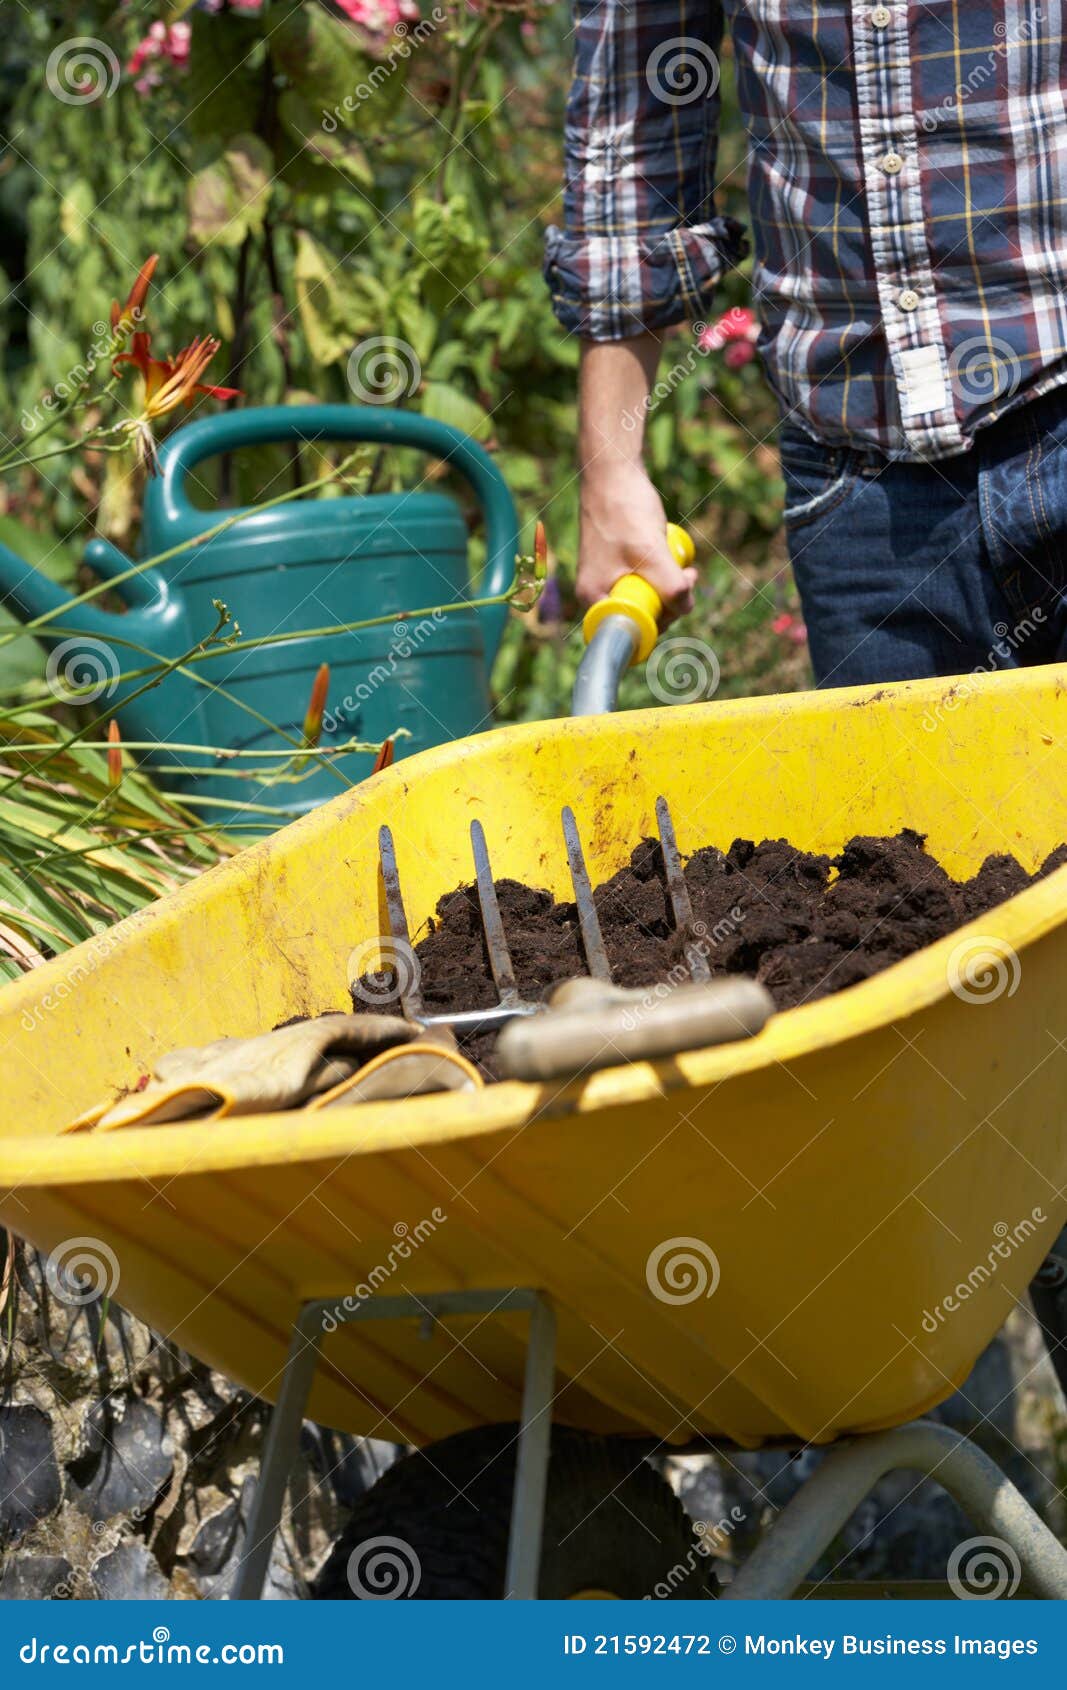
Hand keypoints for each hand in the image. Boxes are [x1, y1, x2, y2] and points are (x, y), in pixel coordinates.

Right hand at [577, 465, 696, 624]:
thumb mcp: (652, 553)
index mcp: (595, 599)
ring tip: (686, 567)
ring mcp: (607, 578)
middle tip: (687, 577)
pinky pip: (645, 580)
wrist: (613, 472)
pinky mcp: (618, 564)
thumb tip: (685, 608)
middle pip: (640, 617)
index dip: (658, 624)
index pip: (629, 634)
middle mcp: (597, 593)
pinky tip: (673, 556)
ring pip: (646, 597)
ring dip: (670, 586)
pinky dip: (662, 572)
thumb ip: (670, 587)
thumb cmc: (624, 510)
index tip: (677, 603)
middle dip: (669, 602)